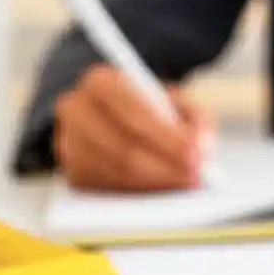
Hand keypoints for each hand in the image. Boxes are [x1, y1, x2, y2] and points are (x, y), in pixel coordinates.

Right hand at [54, 64, 215, 191]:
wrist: (111, 116)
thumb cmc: (148, 110)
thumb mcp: (175, 102)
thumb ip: (195, 118)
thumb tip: (203, 147)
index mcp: (99, 82)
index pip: (131, 110)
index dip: (165, 136)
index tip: (195, 155)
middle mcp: (76, 110)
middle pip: (121, 146)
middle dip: (163, 166)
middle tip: (195, 178)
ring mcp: (69, 144)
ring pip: (115, 171)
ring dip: (154, 183)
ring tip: (185, 185)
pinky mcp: (73, 172)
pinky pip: (107, 189)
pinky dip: (138, 192)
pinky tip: (163, 190)